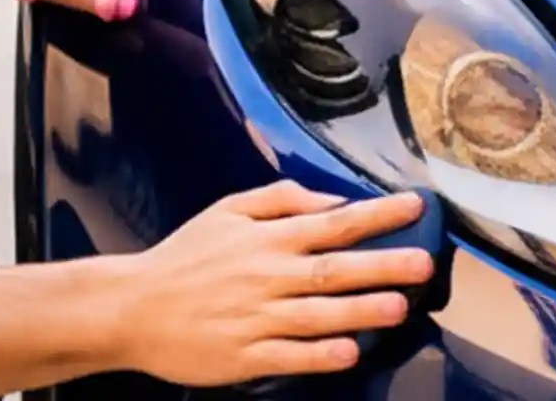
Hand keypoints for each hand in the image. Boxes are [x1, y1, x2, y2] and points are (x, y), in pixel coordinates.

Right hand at [108, 181, 434, 386]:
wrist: (131, 307)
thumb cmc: (184, 257)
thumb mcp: (228, 211)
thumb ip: (282, 200)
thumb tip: (333, 201)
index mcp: (267, 238)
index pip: (333, 222)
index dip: (377, 214)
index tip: (415, 207)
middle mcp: (267, 276)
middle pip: (333, 269)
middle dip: (382, 265)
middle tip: (423, 263)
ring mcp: (256, 318)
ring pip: (318, 314)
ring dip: (360, 310)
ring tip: (399, 308)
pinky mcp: (244, 355)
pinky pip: (289, 355)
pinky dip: (319, 354)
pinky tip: (350, 352)